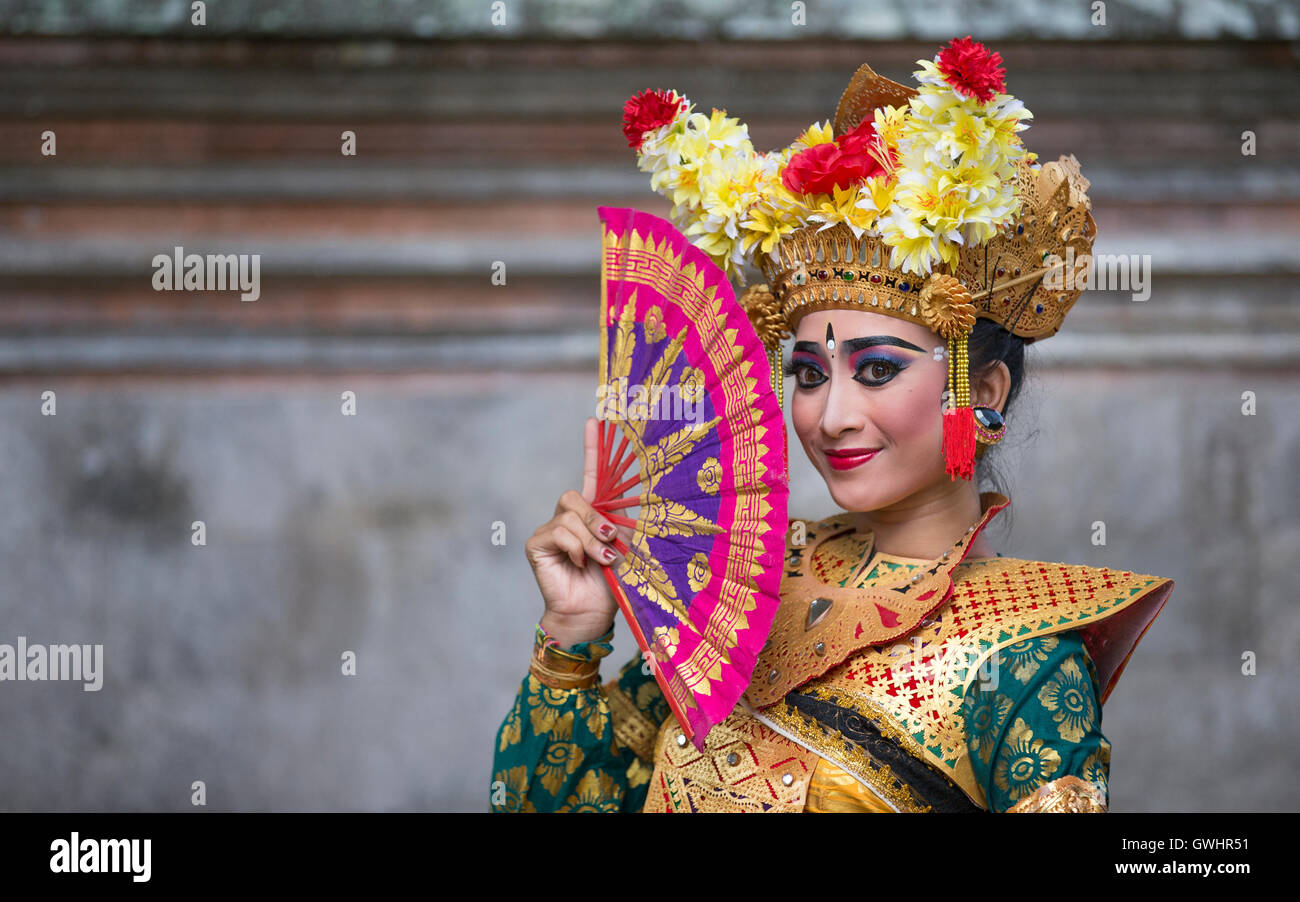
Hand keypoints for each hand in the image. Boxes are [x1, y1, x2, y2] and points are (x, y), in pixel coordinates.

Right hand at [524, 417, 633, 647]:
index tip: (595, 420)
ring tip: (600, 561)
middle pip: (575, 494)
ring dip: (591, 539)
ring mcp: (550, 531)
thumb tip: (628, 508)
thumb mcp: (625, 548)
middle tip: (611, 540)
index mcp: (592, 514)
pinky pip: (558, 532)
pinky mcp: (537, 545)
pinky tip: (580, 564)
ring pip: (569, 516)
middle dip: (596, 517)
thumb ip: (623, 524)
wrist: (591, 615)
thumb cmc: (611, 585)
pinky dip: (575, 548)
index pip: (590, 474)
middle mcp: (568, 518)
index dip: (592, 447)